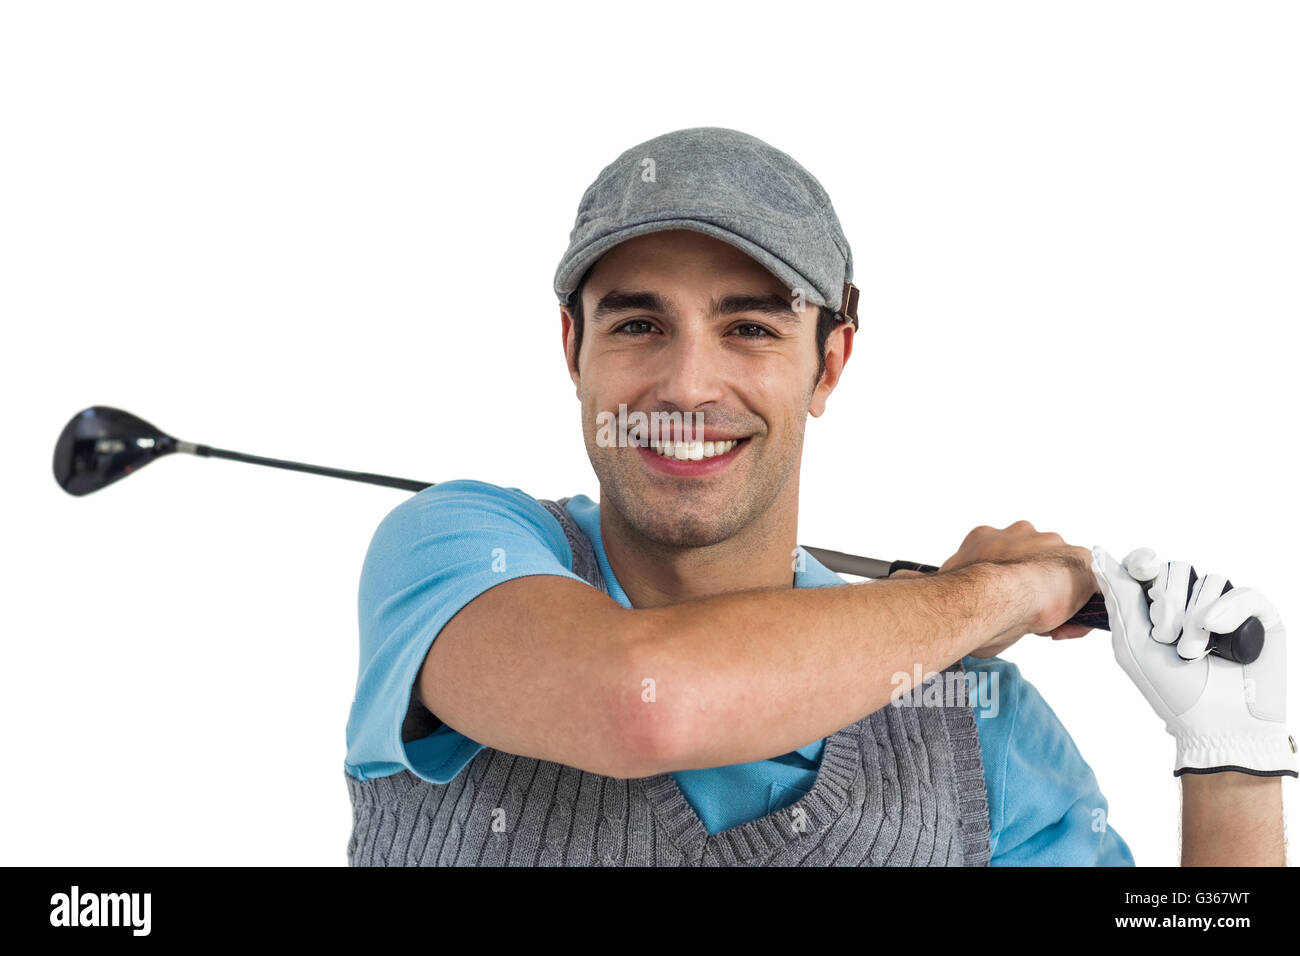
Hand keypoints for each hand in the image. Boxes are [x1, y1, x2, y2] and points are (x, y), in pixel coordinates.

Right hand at [891, 520, 1096, 657]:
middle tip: (1023, 616)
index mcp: (985, 538)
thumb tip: (900, 584)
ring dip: (1053, 593)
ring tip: (1044, 623)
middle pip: (1028, 558)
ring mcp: (1050, 543)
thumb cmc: (968, 600)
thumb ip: (938, 589)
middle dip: (1028, 585)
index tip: (996, 605)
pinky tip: (1067, 626)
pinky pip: (1084, 582)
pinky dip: (1080, 602)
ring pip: (1056, 569)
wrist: (1005, 595)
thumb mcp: (946, 589)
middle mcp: (1018, 532)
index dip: (999, 583)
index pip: (997, 557)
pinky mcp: (1079, 559)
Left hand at [1091, 545, 1296, 777]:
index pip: (1150, 564)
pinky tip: (1217, 631)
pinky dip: (1228, 610)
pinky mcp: (1259, 616)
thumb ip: (1118, 596)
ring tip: (1192, 654)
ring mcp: (1227, 606)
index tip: (1141, 569)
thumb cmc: (1171, 689)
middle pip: (1176, 569)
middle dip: (1166, 607)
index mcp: (1158, 604)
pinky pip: (1243, 593)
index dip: (1143, 562)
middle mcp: (1193, 601)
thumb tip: (1099, 554)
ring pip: (1209, 581)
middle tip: (1166, 641)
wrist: (1215, 724)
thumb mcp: (1132, 642)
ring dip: (1195, 620)